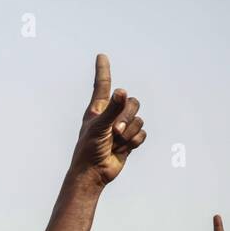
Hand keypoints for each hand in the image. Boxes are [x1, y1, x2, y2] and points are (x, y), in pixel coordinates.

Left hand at [69, 55, 144, 187]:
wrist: (93, 173)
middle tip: (114, 131)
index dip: (103, 70)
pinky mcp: (129, 139)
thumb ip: (112, 109)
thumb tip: (122, 92)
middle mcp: (110, 115)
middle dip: (126, 117)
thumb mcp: (98, 128)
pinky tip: (123, 149)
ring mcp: (121, 127)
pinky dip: (134, 141)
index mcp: (97, 110)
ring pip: (138, 119)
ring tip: (116, 142)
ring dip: (129, 132)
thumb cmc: (88, 150)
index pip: (103, 85)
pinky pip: (142, 133)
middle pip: (131, 102)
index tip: (101, 56)